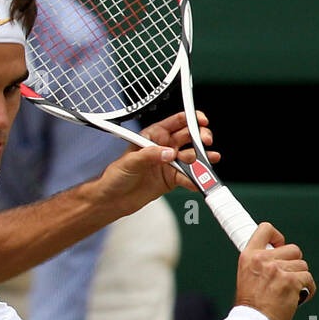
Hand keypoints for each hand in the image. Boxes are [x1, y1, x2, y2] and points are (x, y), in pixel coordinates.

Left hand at [98, 110, 219, 215]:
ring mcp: (169, 163)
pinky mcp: (172, 180)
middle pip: (189, 137)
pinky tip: (199, 180)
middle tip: (205, 142)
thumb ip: (150, 155)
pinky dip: (196, 179)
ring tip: (205, 163)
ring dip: (201, 159)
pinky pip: (188, 177)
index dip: (191, 119)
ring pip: (192, 157)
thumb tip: (169, 153)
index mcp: (154, 136)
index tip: (202, 121)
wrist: (112, 200)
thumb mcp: (130, 161)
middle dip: (200, 138)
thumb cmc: (115, 176)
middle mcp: (164, 147)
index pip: (176, 122)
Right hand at [234, 222, 316, 319]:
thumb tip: (277, 255)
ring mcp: (277, 270)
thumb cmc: (250, 306)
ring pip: (302, 265)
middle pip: (293, 249)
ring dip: (299, 278)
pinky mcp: (291, 281)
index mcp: (249, 257)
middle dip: (293, 263)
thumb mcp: (246, 278)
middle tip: (285, 278)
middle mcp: (263, 260)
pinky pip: (308, 279)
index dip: (276, 236)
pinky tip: (298, 298)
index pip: (265, 230)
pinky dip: (307, 290)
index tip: (279, 245)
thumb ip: (260, 264)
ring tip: (288, 291)